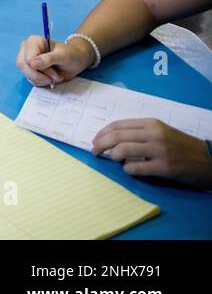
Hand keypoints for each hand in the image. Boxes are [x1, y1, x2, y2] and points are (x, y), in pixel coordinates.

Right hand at [15, 34, 93, 87]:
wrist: (76, 61)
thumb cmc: (71, 55)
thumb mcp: (63, 56)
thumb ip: (48, 59)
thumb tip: (32, 64)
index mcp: (33, 42)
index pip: (28, 58)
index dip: (40, 68)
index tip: (54, 72)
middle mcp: (27, 49)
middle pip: (23, 66)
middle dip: (39, 75)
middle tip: (54, 78)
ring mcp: (27, 60)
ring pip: (26, 74)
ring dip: (42, 80)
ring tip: (55, 77)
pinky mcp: (30, 70)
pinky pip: (30, 79)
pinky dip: (41, 82)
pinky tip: (50, 78)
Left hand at [92, 119, 211, 187]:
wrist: (208, 159)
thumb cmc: (181, 145)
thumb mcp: (160, 131)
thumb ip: (139, 132)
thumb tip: (111, 139)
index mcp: (151, 123)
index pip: (117, 125)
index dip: (102, 133)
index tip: (94, 140)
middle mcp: (154, 134)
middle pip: (116, 137)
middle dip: (100, 144)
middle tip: (93, 151)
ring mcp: (159, 151)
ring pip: (122, 151)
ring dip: (113, 156)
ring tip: (114, 159)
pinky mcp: (164, 167)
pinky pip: (135, 168)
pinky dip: (127, 170)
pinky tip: (130, 169)